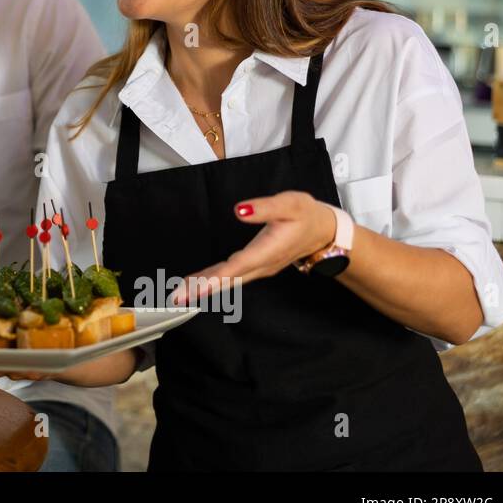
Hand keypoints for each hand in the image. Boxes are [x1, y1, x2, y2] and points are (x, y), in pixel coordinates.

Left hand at [173, 191, 335, 304]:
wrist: (324, 231)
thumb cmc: (306, 215)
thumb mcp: (290, 204)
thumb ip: (264, 207)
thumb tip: (239, 209)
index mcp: (268, 250)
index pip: (238, 266)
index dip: (217, 277)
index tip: (198, 287)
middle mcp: (262, 264)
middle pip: (228, 279)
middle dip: (202, 289)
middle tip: (177, 297)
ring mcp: (259, 268)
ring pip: (228, 280)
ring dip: (204, 287)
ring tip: (180, 293)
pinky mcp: (256, 266)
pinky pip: (231, 276)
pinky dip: (213, 281)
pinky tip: (198, 282)